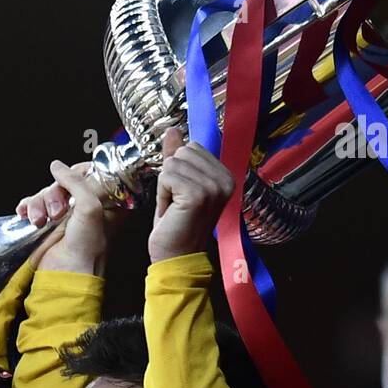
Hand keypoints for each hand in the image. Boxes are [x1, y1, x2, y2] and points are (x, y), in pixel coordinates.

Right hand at [16, 160, 124, 276]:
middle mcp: (85, 206)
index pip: (90, 173)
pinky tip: (26, 215)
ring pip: (46, 193)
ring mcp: (65, 216)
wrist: (65, 274)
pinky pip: (33, 204)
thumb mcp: (89, 207)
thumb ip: (75, 181)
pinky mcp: (47, 224)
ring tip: (41, 220)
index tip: (70, 178)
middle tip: (58, 212)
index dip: (77, 172)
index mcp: (105, 201)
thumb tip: (57, 166)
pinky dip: (28, 207)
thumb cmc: (86, 247)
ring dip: (39, 204)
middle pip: (63, 182)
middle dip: (54, 194)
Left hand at [147, 127, 233, 262]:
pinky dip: (162, 194)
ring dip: (165, 186)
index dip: (179, 169)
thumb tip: (173, 130)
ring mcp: (213, 186)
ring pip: (172, 163)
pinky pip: (166, 176)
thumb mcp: (176, 185)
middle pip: (182, 152)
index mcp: (225, 176)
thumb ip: (177, 157)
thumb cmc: (176, 225)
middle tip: (177, 202)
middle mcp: (225, 179)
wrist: (176, 257)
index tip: (182, 195)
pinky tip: (171, 211)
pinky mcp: (198, 194)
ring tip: (174, 207)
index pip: (192, 147)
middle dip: (171, 176)